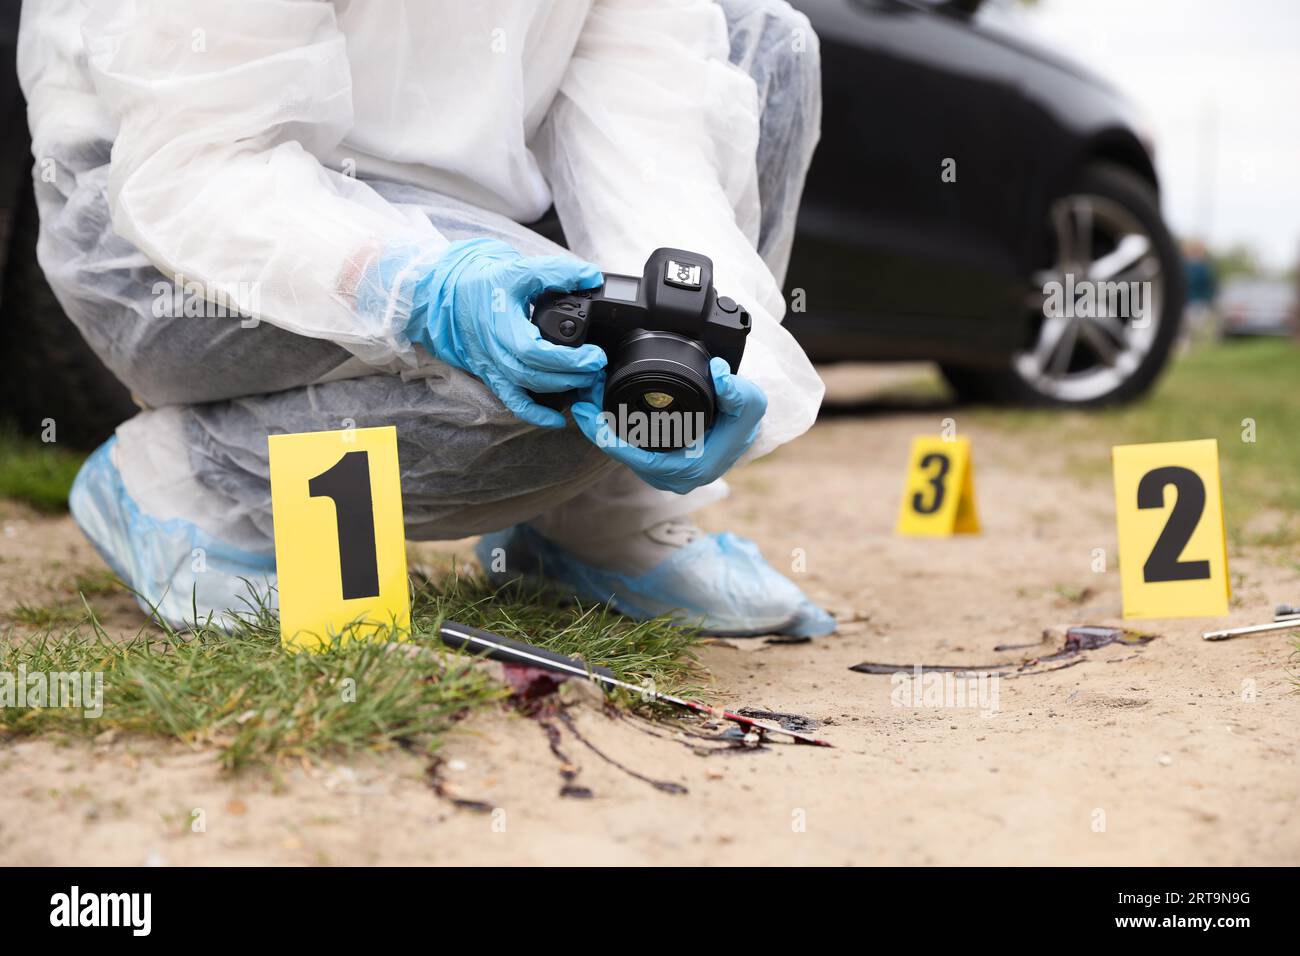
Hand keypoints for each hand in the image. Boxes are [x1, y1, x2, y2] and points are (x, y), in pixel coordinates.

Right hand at [408, 238, 605, 426]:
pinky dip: (534, 415)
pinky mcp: (492, 376)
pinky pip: (512, 403)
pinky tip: (557, 419)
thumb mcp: (519, 270)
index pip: (535, 351)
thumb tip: (591, 276)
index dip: (568, 359)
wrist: (449, 296)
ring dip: (558, 391)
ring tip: (585, 383)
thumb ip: (557, 273)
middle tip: (596, 368)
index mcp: (501, 326)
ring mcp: (492, 367)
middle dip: (571, 376)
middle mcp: (495, 352)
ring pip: (525, 390)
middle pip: (534, 376)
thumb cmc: (482, 283)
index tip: (595, 356)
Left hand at [571, 357, 766, 493]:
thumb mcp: (750, 404)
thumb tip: (718, 375)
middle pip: (625, 458)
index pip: (642, 461)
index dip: (614, 444)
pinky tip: (596, 412)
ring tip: (582, 405)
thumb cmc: (743, 422)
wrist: (744, 431)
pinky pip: (627, 450)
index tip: (595, 422)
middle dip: (599, 432)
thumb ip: (738, 392)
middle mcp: (672, 477)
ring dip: (601, 431)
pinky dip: (610, 432)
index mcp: (690, 469)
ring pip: (623, 454)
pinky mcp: (656, 461)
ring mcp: (662, 471)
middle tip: (580, 406)